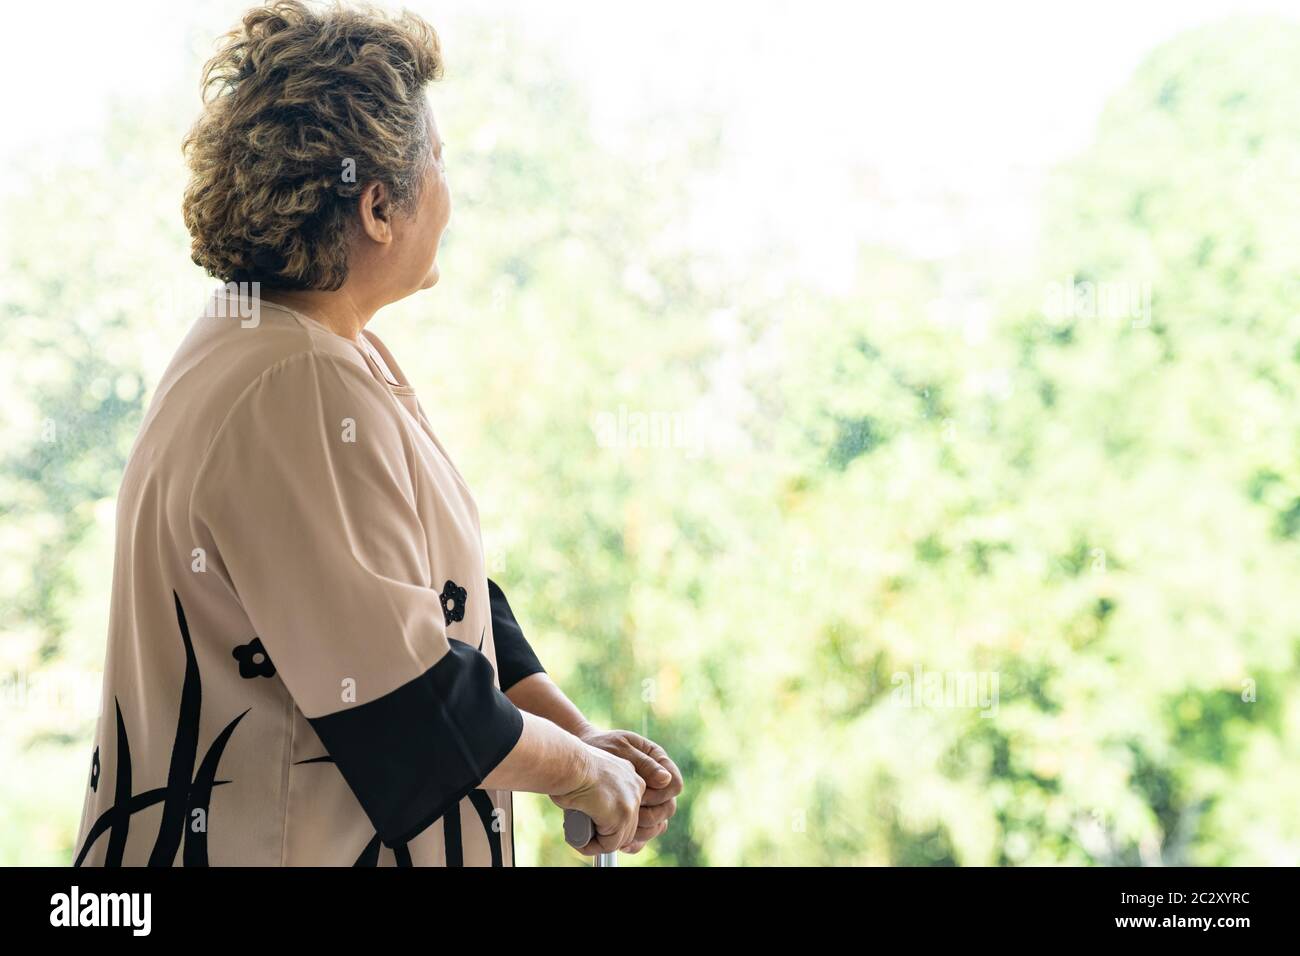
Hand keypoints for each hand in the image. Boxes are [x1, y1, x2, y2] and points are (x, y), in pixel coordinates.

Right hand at [549, 743, 643, 854]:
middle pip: (628, 824)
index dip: (611, 820)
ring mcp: (631, 802)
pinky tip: (580, 842)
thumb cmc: (570, 764)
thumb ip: (599, 785)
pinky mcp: (621, 816)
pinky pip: (609, 844)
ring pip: (619, 837)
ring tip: (580, 837)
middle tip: (585, 831)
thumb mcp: (591, 771)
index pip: (628, 806)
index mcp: (629, 774)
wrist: (568, 761)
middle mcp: (636, 786)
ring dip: (600, 842)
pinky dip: (593, 847)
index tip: (594, 823)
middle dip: (607, 834)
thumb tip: (591, 805)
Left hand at [577, 727, 682, 852]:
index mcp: (658, 762)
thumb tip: (665, 779)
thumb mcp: (620, 748)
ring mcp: (646, 800)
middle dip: (650, 815)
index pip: (675, 785)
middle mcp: (657, 783)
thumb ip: (644, 763)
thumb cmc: (600, 745)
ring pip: (657, 825)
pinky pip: (642, 835)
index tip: (641, 796)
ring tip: (624, 831)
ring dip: (643, 831)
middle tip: (628, 815)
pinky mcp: (633, 814)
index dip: (660, 794)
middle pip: (668, 809)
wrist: (579, 757)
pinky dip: (635, 842)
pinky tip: (622, 843)